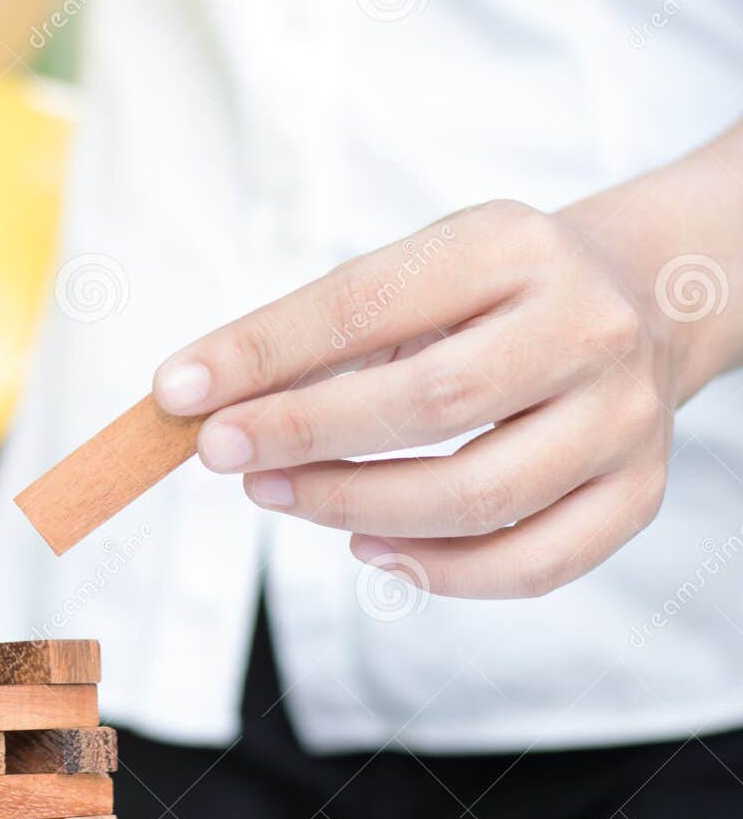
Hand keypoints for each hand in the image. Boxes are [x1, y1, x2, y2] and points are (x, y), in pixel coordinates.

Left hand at [151, 196, 739, 598]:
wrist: (641, 298)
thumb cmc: (489, 294)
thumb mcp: (415, 272)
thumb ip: (315, 333)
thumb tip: (195, 400)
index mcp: (513, 247)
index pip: (368, 303)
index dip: (263, 353)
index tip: (177, 391)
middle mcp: (585, 328)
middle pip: (430, 402)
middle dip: (303, 434)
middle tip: (218, 452)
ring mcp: (623, 418)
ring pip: (478, 495)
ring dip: (352, 506)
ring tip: (274, 492)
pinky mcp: (638, 493)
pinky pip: (532, 564)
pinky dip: (438, 571)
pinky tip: (368, 549)